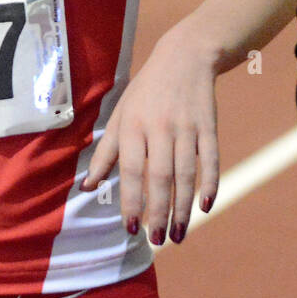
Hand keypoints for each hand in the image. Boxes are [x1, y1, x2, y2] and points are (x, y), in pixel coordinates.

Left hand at [81, 38, 218, 246]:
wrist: (185, 56)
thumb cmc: (146, 90)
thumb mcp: (120, 114)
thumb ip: (105, 152)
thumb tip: (86, 187)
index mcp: (133, 125)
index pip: (130, 170)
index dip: (130, 200)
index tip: (131, 228)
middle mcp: (159, 127)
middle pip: (159, 177)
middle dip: (158, 212)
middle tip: (157, 241)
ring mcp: (187, 126)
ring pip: (186, 173)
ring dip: (182, 207)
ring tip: (177, 234)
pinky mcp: (209, 125)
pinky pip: (210, 159)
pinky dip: (210, 183)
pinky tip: (205, 206)